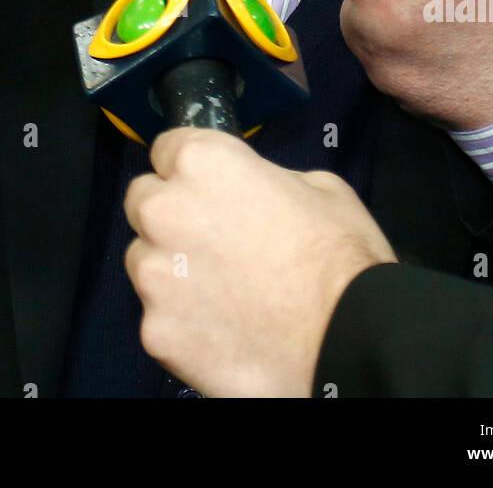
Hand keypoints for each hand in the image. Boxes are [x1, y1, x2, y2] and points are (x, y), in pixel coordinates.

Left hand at [124, 128, 395, 397]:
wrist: (349, 341)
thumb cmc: (340, 258)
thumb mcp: (317, 187)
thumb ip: (262, 179)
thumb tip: (249, 192)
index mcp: (203, 163)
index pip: (165, 149)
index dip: (189, 170)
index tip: (205, 188)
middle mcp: (166, 212)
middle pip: (143, 203)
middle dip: (170, 216)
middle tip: (212, 240)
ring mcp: (155, 276)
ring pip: (144, 261)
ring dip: (170, 269)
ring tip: (221, 291)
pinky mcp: (156, 332)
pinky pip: (159, 317)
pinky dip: (182, 322)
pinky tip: (223, 329)